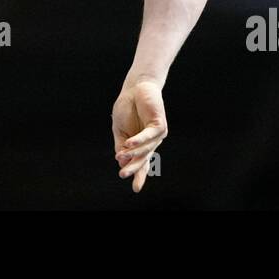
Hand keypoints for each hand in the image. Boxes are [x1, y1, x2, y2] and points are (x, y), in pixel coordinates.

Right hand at [112, 75, 167, 192]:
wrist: (135, 89)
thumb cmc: (127, 109)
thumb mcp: (119, 130)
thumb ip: (121, 146)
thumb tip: (122, 161)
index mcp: (141, 145)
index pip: (141, 163)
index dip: (138, 175)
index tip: (135, 189)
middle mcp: (151, 142)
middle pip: (143, 159)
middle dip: (133, 167)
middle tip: (123, 174)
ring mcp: (157, 135)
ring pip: (145, 148)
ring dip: (133, 152)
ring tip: (121, 156)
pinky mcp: (159, 125)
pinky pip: (149, 136)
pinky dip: (139, 140)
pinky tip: (129, 143)